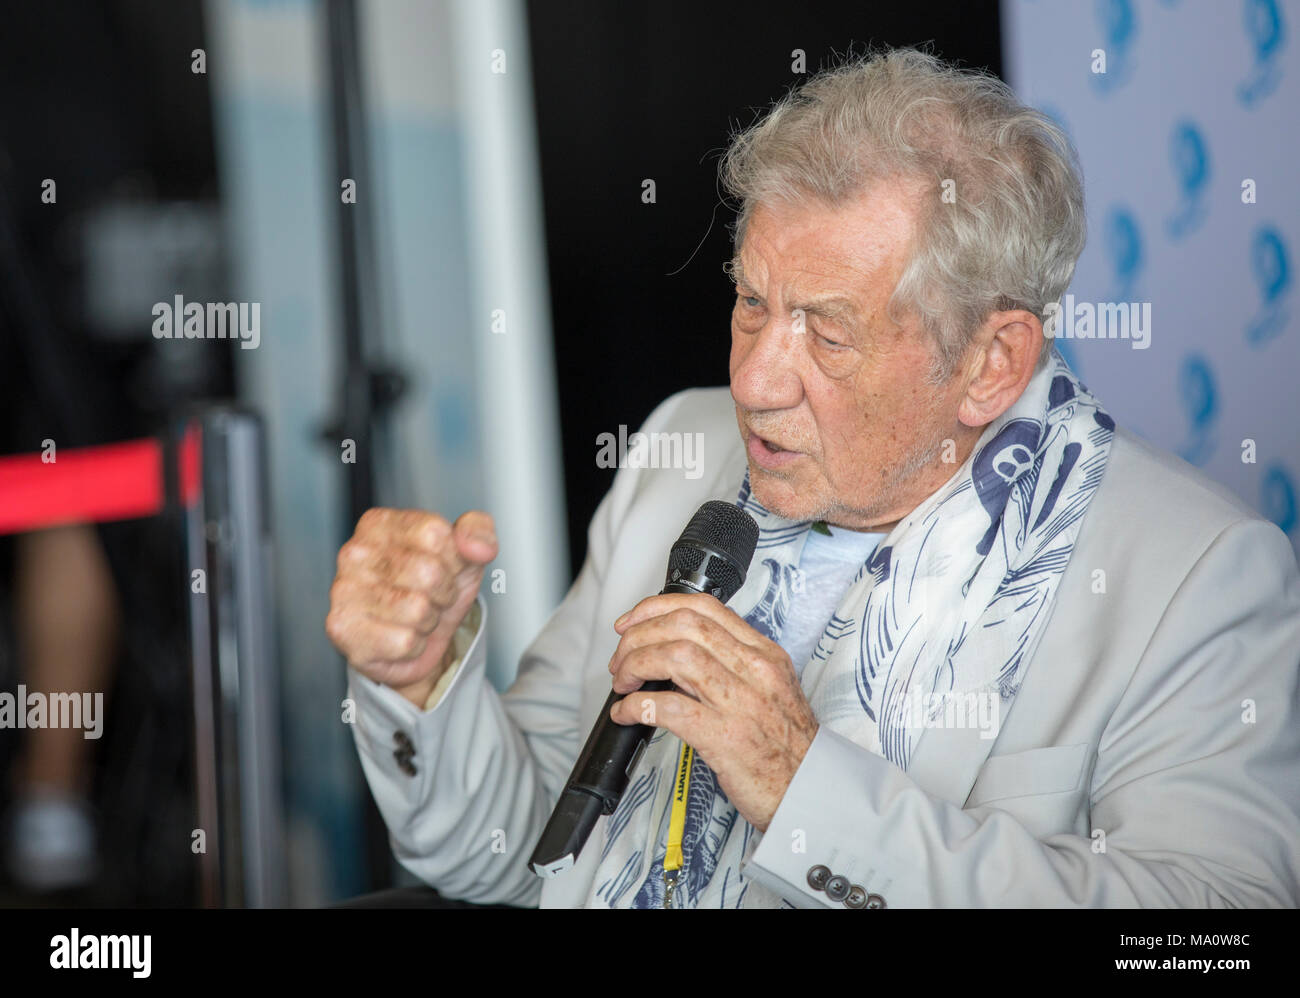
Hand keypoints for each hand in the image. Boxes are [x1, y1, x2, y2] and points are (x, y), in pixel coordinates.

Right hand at [326, 508, 496, 706]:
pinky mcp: (343, 630)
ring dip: (428, 621)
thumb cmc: (434, 591)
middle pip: (428, 572)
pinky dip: (413, 646)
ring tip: (414, 617)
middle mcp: (355, 553)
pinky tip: (398, 637)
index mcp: (381, 524)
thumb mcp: (465, 554)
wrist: (416, 644)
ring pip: (418, 610)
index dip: (453, 559)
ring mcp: (344, 591)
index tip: (442, 567)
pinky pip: (405, 642)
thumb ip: (477, 531)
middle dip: (443, 593)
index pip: (435, 534)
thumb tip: (478, 546)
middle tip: (429, 598)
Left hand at [606, 593, 819, 831]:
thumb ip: (731, 664)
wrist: (812, 790)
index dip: (656, 608)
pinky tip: (627, 714)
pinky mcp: (725, 737)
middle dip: (638, 636)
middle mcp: (754, 670)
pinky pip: (669, 708)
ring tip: (623, 683)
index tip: (632, 622)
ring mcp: (741, 702)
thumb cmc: (786, 746)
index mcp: (764, 653)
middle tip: (621, 659)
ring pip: (674, 656)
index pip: (704, 607)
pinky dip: (638, 706)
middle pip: (682, 626)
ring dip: (635, 665)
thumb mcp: (769, 688)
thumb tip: (675, 653)